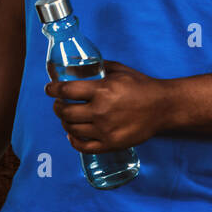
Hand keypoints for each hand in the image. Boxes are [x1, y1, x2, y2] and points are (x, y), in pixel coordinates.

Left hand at [45, 59, 168, 151]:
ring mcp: (105, 130)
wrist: (162, 107)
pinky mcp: (110, 144)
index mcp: (102, 91)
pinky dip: (73, 141)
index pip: (67, 91)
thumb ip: (99, 67)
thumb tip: (80, 64)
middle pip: (65, 112)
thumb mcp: (119, 70)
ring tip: (67, 117)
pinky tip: (72, 135)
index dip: (53, 90)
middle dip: (57, 107)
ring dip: (65, 121)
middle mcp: (100, 111)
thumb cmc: (142, 86)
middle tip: (58, 104)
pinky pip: (83, 146)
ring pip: (72, 128)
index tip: (49, 90)